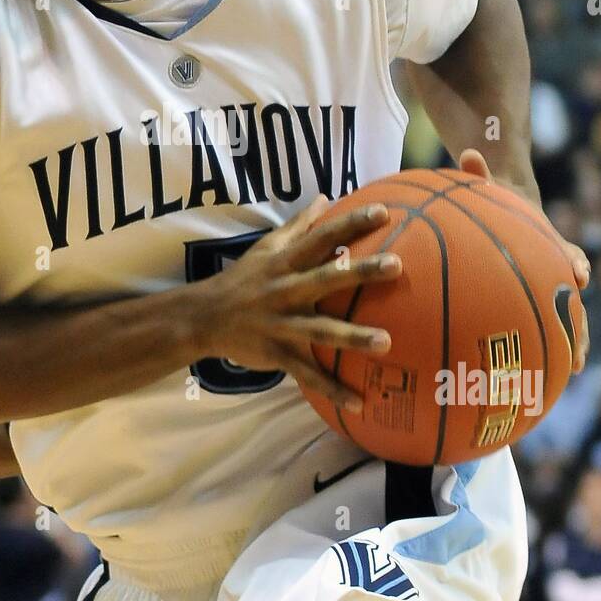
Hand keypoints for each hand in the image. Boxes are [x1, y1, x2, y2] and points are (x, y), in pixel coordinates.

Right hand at [204, 196, 401, 413]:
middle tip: (396, 265)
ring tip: (387, 342)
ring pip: (320, 330)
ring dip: (353, 337)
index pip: (321, 237)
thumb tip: (326, 198)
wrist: (204, 318)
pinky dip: (331, 389)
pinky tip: (360, 402)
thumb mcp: (267, 247)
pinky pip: (307, 374)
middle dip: (360, 272)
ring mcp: (281, 323)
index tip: (383, 211)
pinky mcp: (278, 353)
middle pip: (326, 278)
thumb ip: (299, 225)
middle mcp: (286, 290)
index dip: (351, 223)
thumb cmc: (243, 279)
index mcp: (285, 262)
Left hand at [459, 149, 589, 372]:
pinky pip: (546, 333)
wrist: (509, 224)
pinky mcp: (537, 309)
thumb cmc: (498, 210)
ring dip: (572, 343)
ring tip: (572, 368)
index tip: (578, 273)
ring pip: (569, 321)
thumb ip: (481, 176)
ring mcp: (549, 293)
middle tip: (577, 339)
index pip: (567, 254)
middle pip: (573, 297)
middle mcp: (555, 272)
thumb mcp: (490, 192)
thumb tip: (469, 151)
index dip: (573, 262)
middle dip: (579, 318)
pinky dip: (549, 353)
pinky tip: (545, 377)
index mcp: (548, 245)